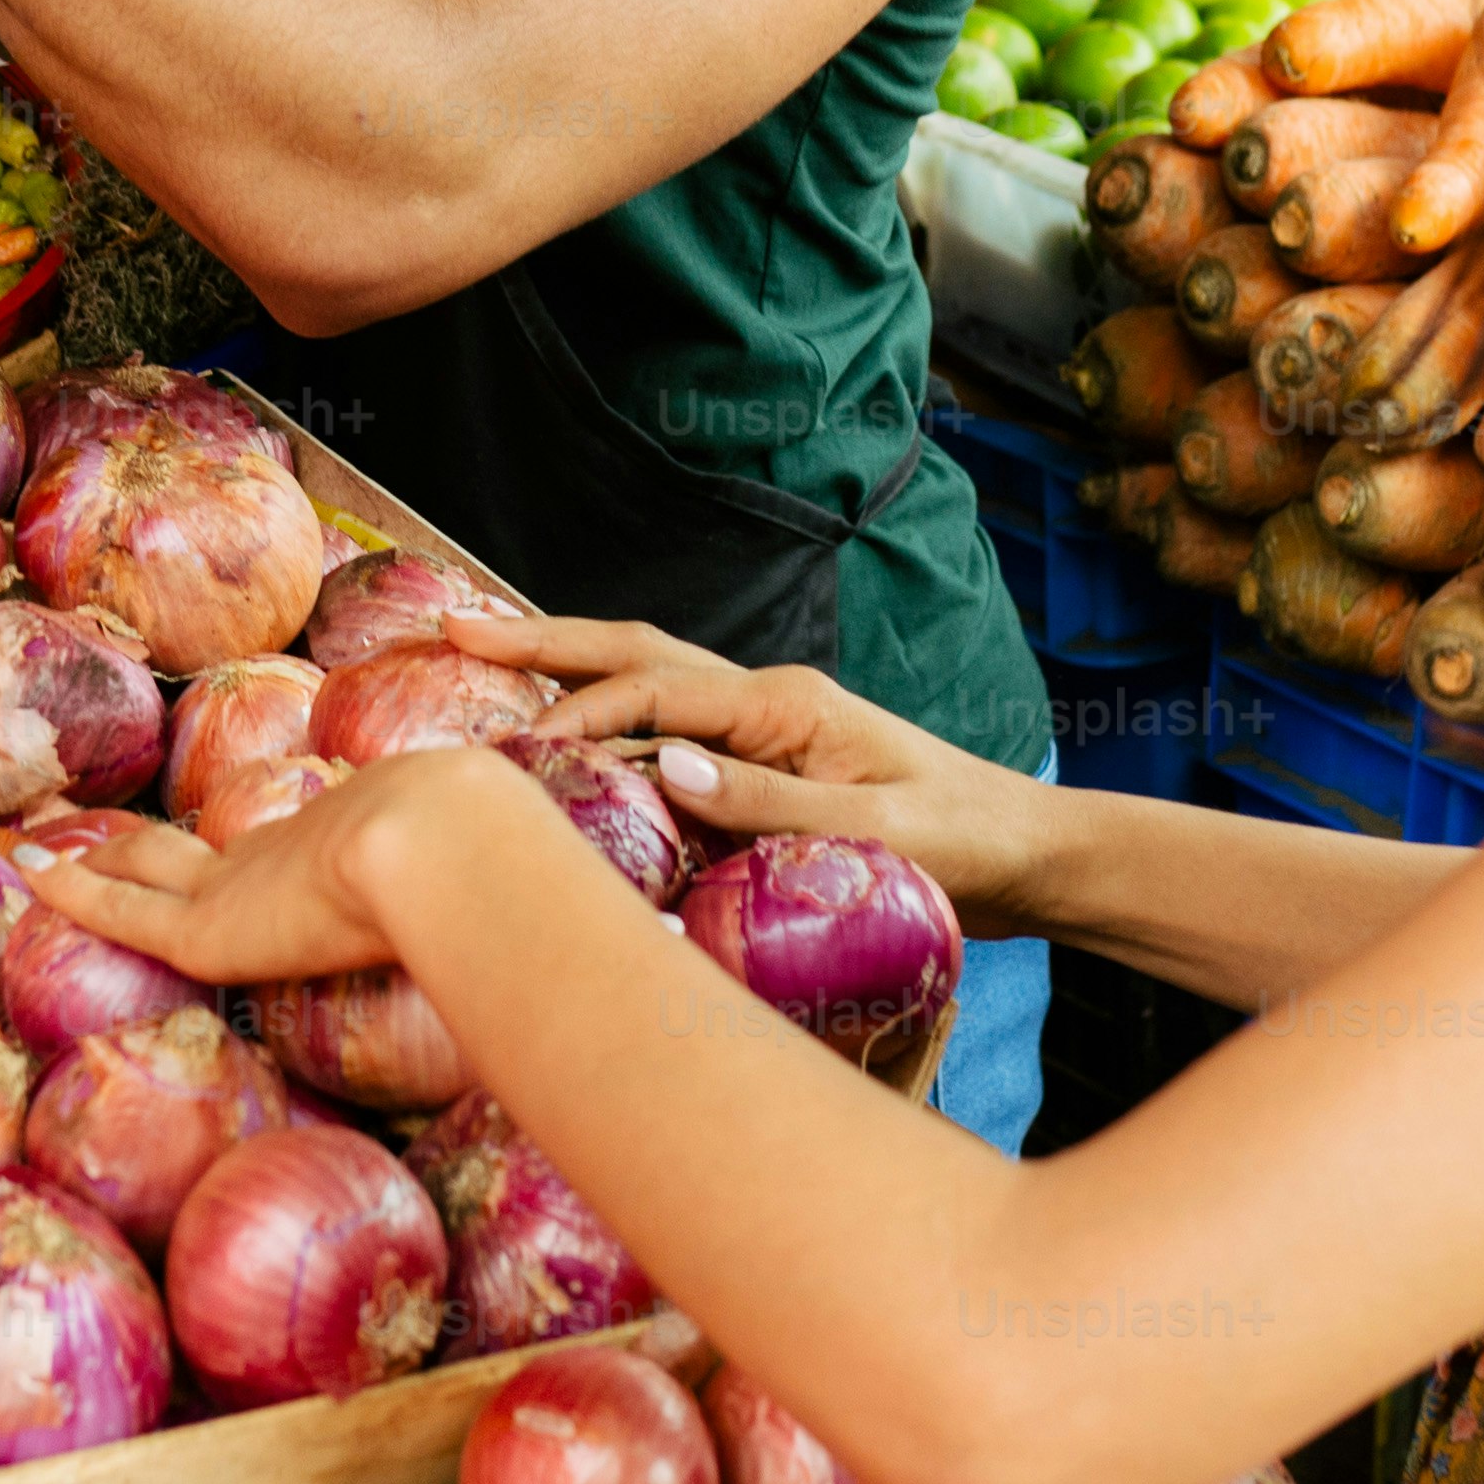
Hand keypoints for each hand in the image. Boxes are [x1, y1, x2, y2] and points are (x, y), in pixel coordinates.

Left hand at [21, 750, 519, 989]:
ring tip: (42, 851)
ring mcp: (239, 887)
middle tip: (103, 838)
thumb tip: (574, 989)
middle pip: (193, 856)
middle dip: (145, 849)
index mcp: (340, 858)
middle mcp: (278, 861)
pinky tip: (28, 881)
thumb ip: (503, 939)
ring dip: (94, 861)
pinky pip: (119, 912)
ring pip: (143, 872)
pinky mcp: (206, 926)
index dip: (237, 855)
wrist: (452, 852)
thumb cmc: (487, 885)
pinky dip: (73, 895)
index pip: (273, 857)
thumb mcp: (493, 910)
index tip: (211, 850)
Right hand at [451, 614, 1064, 928]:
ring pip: (647, 682)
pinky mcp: (768, 766)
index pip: (653, 695)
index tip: (513, 755)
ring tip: (483, 661)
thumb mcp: (878, 836)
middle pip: (634, 654)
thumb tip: (667, 769)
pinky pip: (671, 731)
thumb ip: (772, 808)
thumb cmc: (968, 845)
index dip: (578, 718)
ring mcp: (766, 728)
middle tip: (453, 626)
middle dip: (543, 641)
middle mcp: (766, 700)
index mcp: (784, 705)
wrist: (1030, 858)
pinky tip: (570, 749)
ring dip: (569, 672)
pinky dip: (610, 725)